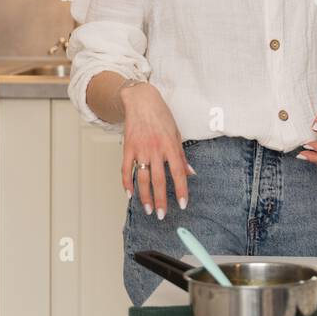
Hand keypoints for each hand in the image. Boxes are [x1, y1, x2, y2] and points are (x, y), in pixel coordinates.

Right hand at [120, 82, 193, 219]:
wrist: (141, 100)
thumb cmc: (161, 115)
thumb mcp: (176, 133)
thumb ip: (181, 155)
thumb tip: (190, 172)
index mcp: (170, 146)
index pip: (178, 173)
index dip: (181, 190)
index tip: (183, 204)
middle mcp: (155, 149)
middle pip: (158, 180)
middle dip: (161, 199)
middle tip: (162, 215)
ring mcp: (140, 149)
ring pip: (141, 178)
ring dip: (145, 196)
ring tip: (149, 209)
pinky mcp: (127, 148)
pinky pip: (125, 169)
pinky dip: (126, 182)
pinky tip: (129, 194)